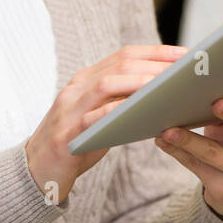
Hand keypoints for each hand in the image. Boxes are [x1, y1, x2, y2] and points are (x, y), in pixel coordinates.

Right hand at [24, 44, 189, 204]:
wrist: (37, 171)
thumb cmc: (77, 144)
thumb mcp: (100, 118)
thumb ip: (123, 104)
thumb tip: (164, 99)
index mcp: (86, 80)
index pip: (124, 55)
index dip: (156, 52)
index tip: (185, 54)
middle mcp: (76, 88)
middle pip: (119, 64)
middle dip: (155, 63)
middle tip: (185, 69)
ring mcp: (69, 109)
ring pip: (107, 84)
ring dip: (140, 82)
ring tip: (168, 86)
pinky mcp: (66, 134)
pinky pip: (94, 117)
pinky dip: (118, 111)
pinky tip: (141, 112)